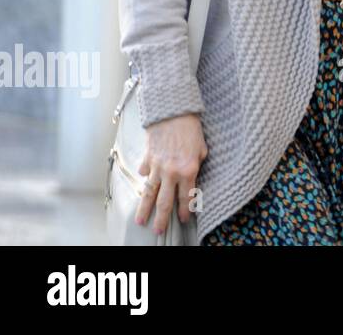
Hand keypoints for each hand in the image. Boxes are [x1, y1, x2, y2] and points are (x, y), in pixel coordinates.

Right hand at [135, 112, 206, 234]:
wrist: (173, 112)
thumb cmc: (192, 129)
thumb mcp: (202, 149)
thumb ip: (196, 165)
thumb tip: (191, 177)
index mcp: (188, 171)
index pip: (186, 197)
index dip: (185, 210)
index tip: (184, 219)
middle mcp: (171, 173)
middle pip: (164, 202)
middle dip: (162, 219)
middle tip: (158, 231)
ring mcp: (157, 167)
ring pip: (149, 193)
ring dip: (144, 209)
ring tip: (140, 221)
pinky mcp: (147, 159)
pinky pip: (144, 174)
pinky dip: (144, 180)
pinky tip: (143, 187)